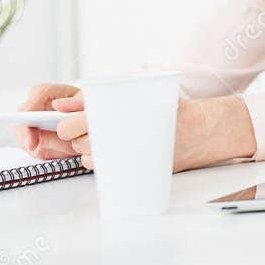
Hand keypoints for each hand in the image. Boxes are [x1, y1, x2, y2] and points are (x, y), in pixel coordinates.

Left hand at [19, 86, 254, 172]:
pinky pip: (104, 171)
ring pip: (88, 159)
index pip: (71, 126)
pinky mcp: (131, 172)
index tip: (74, 122)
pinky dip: (106, 162)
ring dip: (93, 150)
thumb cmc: (172, 109)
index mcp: (117, 115)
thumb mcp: (136, 93)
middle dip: (81, 137)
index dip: (69, 124)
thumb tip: (60, 106)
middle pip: (77, 144)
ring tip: (115, 139)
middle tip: (100, 129)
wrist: (204, 131)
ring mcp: (125, 158)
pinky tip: (120, 151)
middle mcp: (119, 138)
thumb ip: (92, 99)